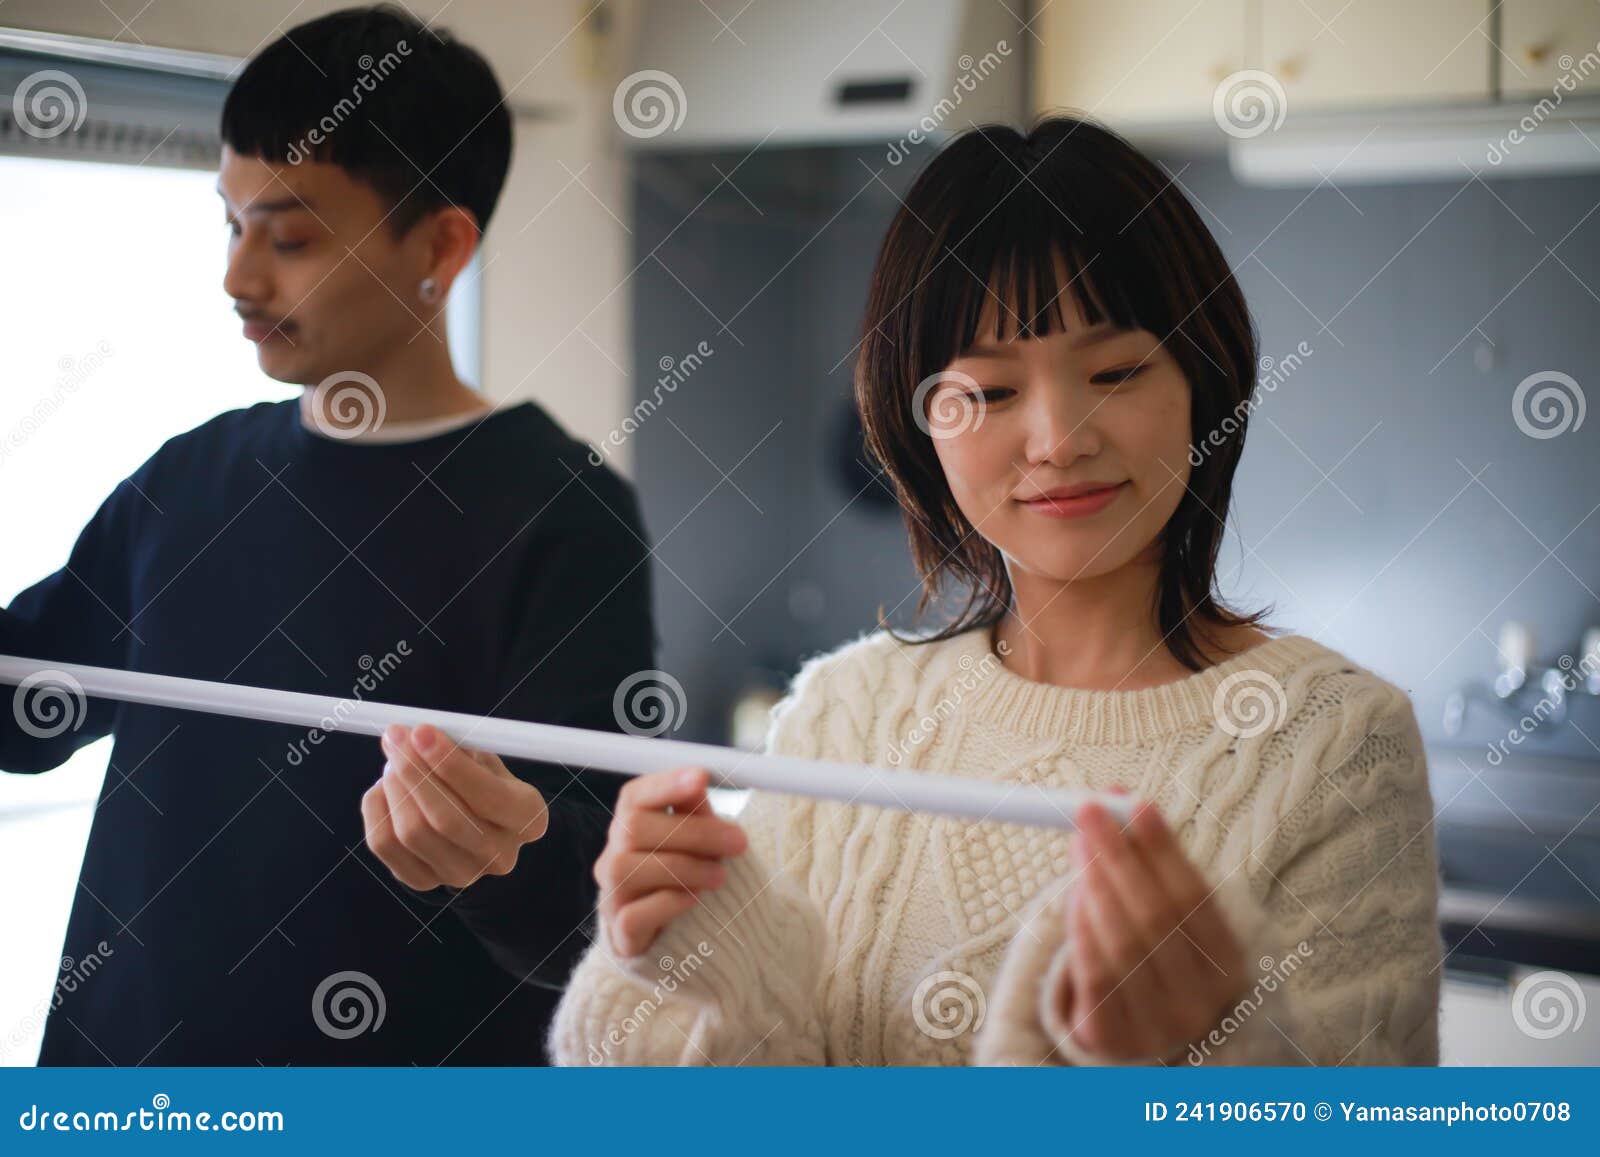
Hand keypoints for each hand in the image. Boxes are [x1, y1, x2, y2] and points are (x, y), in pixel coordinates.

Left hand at [361, 723, 549, 890]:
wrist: (479, 830)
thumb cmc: (484, 784)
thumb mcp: (488, 761)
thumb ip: (462, 748)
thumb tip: (418, 736)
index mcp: (528, 820)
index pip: (489, 797)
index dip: (450, 764)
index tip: (421, 732)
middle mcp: (499, 855)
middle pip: (445, 819)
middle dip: (414, 772)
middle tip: (396, 739)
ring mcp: (461, 874)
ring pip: (411, 832)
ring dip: (393, 787)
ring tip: (393, 761)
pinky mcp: (424, 882)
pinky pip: (384, 844)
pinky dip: (376, 807)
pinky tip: (384, 788)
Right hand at [594, 766, 746, 957]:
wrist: (684, 940)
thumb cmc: (692, 879)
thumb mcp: (700, 842)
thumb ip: (696, 813)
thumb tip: (700, 778)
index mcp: (631, 826)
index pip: (634, 795)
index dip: (666, 783)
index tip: (702, 777)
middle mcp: (613, 856)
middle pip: (634, 828)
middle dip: (692, 832)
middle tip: (737, 842)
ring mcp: (612, 895)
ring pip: (628, 868)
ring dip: (685, 869)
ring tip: (720, 877)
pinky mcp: (620, 933)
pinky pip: (633, 914)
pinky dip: (668, 903)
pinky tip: (694, 901)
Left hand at [1052, 792, 1247, 1061]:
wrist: (1143, 1031)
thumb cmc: (1161, 956)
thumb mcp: (1170, 912)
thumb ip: (1149, 858)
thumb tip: (1116, 795)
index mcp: (1228, 965)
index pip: (1195, 897)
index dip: (1163, 849)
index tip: (1135, 804)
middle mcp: (1200, 1002)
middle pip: (1155, 917)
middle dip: (1118, 856)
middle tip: (1089, 812)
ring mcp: (1156, 1025)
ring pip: (1121, 943)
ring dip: (1094, 884)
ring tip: (1079, 845)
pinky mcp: (1111, 1037)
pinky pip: (1092, 972)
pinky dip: (1080, 926)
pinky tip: (1075, 893)